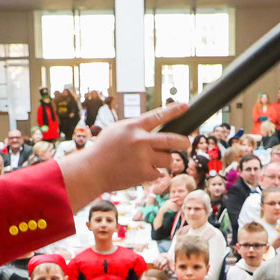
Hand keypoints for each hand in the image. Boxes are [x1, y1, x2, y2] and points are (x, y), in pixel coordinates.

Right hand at [59, 104, 191, 205]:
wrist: (92, 171)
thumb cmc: (103, 150)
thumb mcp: (116, 130)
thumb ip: (135, 128)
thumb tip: (156, 128)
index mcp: (133, 126)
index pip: (158, 115)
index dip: (173, 110)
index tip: (184, 106)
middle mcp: (140, 140)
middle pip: (172, 140)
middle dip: (183, 142)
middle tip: (186, 142)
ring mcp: (143, 157)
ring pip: (168, 159)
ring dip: (165, 160)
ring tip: (153, 161)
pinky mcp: (143, 173)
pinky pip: (159, 173)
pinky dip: (154, 173)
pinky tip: (142, 171)